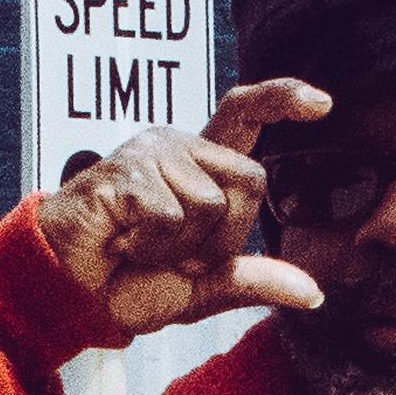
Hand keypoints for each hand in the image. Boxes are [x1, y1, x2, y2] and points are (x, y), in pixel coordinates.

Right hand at [34, 75, 330, 337]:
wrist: (73, 291)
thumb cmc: (129, 281)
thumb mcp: (204, 288)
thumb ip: (255, 281)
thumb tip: (314, 294)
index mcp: (201, 167)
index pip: (247, 114)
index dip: (283, 100)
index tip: (322, 104)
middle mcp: (181, 149)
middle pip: (251, 182)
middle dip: (223, 238)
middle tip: (174, 252)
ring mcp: (153, 153)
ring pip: (210, 205)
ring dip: (181, 247)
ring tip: (141, 245)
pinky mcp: (128, 171)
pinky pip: (170, 216)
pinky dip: (151, 246)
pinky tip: (123, 240)